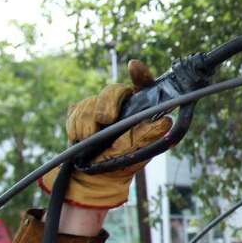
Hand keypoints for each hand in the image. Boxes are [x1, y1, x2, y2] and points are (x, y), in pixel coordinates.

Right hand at [39, 60, 170, 208]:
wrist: (94, 175)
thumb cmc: (123, 159)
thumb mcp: (137, 150)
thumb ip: (148, 135)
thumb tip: (166, 121)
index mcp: (140, 108)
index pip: (143, 85)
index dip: (140, 74)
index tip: (134, 67)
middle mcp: (121, 103)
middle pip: (113, 90)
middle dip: (107, 103)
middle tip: (105, 120)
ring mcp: (99, 105)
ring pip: (90, 102)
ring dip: (88, 124)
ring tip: (91, 139)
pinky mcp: (80, 110)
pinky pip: (75, 111)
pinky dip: (76, 126)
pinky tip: (80, 137)